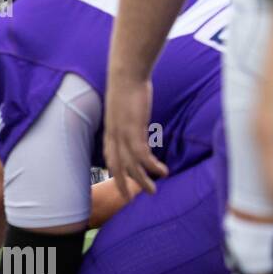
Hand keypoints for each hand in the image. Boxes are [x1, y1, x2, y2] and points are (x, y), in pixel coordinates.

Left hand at [103, 72, 167, 201]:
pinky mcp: (134, 130)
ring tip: (153, 191)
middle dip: (121, 184)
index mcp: (110, 130)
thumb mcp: (126, 106)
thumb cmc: (127, 86)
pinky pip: (143, 155)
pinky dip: (152, 166)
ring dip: (142, 180)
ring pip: (130, 165)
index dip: (114, 170)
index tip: (119, 181)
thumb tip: (137, 120)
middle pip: (116, 166)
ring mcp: (122, 134)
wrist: (126, 74)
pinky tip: (163, 172)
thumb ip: (130, 117)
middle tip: (129, 199)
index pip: (109, 156)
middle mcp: (113, 136)